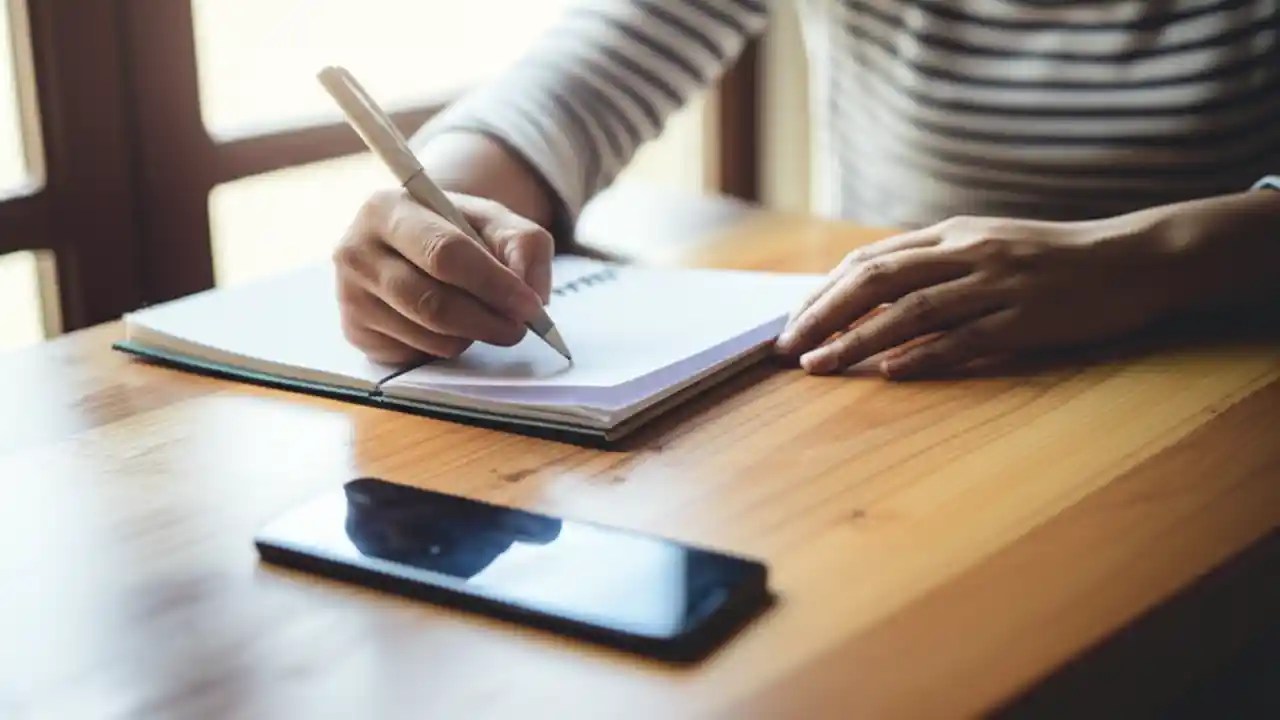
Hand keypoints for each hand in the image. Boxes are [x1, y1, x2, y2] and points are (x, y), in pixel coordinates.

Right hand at [334, 189, 552, 364]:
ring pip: (427, 335)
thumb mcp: (496, 221)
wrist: (414, 244)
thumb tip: (532, 293)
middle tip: (519, 327)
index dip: (493, 284)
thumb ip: (526, 246)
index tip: (529, 306)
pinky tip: (451, 327)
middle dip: (486, 320)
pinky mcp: (355, 332)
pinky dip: (446, 347)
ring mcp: (350, 296)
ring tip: (486, 320)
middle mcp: (356, 251)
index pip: (444, 253)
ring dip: (470, 336)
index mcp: (389, 209)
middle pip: (431, 302)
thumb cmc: (457, 230)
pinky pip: (414, 354)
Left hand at [774, 212, 1186, 377]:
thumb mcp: (989, 245)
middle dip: (824, 314)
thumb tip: (873, 292)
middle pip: (877, 280)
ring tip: (819, 365)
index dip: (825, 293)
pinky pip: (964, 338)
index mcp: (953, 234)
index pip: (871, 261)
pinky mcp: (1025, 319)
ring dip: (857, 339)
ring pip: (910, 310)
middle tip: (788, 348)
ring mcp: (996, 285)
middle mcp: (967, 253)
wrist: (1132, 260)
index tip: (793, 325)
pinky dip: (922, 355)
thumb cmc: (1053, 259)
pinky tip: (888, 371)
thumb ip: (936, 262)